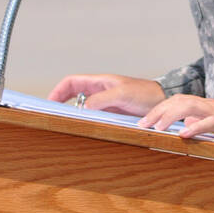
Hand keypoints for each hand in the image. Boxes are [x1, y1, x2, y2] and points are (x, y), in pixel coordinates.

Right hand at [47, 74, 165, 116]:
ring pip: (82, 107)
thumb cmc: (145, 93)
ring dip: (73, 114)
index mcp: (100, 82)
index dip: (58, 91)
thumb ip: (103, 99)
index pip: (72, 82)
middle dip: (61, 103)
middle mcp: (100, 92)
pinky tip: (84, 130)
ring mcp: (105, 103)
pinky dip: (85, 122)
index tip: (50, 103)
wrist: (163, 102)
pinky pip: (94, 117)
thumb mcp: (122, 94)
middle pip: (73, 95)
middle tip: (53, 117)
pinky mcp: (112, 114)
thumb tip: (83, 107)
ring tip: (65, 124)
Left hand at [137, 94, 213, 147]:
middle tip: (142, 124)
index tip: (143, 121)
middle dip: (158, 111)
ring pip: (190, 107)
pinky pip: (210, 122)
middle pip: (178, 101)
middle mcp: (208, 105)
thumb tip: (185, 126)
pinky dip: (196, 127)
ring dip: (171, 116)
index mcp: (204, 106)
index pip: (176, 102)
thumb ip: (201, 123)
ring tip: (157, 127)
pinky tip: (184, 134)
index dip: (159, 109)